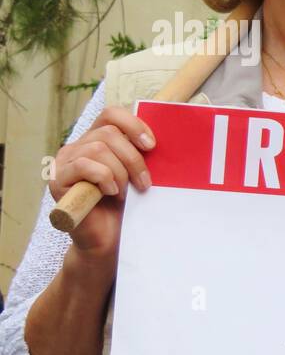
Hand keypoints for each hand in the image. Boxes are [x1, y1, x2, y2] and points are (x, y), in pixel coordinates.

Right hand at [51, 105, 155, 259]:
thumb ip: (140, 153)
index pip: (111, 114)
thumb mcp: (137, 174)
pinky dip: (104, 179)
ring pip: (98, 149)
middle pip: (108, 133)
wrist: (109, 240)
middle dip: (133, 158)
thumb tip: (157, 138)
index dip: (133, 124)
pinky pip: (85, 166)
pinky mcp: (57, 181)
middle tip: (144, 182)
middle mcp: (77, 147)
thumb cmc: (126, 207)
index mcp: (96, 140)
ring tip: (125, 192)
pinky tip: (110, 193)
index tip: (152, 146)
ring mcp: (64, 162)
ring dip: (120, 172)